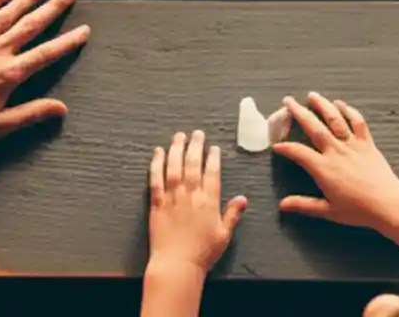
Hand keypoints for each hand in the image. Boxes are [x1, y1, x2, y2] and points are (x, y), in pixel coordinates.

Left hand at [147, 130, 247, 274]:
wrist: (177, 264)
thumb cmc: (203, 253)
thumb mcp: (224, 235)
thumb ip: (232, 214)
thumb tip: (243, 198)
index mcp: (209, 201)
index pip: (212, 172)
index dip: (213, 158)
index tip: (213, 147)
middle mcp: (190, 195)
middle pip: (193, 164)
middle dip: (195, 146)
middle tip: (197, 133)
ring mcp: (172, 197)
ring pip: (174, 166)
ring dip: (176, 149)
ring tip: (179, 136)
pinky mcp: (156, 203)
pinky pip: (155, 179)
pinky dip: (156, 164)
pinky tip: (158, 152)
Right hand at [273, 93, 398, 228]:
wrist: (388, 204)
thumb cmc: (358, 210)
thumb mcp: (328, 210)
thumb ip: (304, 205)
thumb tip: (283, 205)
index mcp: (323, 168)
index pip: (298, 152)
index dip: (285, 147)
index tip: (277, 145)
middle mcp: (335, 151)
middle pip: (313, 126)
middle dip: (299, 112)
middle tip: (288, 101)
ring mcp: (352, 145)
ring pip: (334, 119)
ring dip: (322, 105)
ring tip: (312, 95)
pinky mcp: (367, 143)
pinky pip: (357, 122)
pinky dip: (348, 110)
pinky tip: (340, 104)